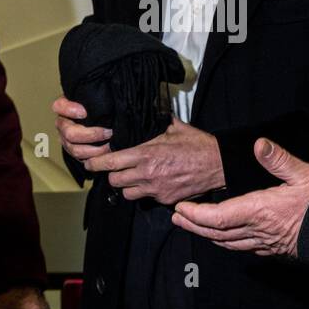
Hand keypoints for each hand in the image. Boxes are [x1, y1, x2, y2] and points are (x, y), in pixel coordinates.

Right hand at [53, 95, 111, 161]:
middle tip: (108, 132)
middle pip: (70, 133)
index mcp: (64, 107)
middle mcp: (63, 124)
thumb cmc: (97, 105)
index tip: (84, 112)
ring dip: (94, 149)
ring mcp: (66, 139)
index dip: (69, 110)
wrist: (101, 118)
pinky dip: (94, 157)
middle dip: (91, 134)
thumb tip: (101, 97)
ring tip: (109, 145)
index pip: (58, 106)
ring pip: (75, 149)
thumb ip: (93, 96)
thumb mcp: (93, 96)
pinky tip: (106, 153)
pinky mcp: (74, 151)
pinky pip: (81, 159)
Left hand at [84, 117, 224, 204]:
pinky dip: (146, 193)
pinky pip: (147, 199)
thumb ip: (155, 120)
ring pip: (127, 194)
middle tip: (115, 168)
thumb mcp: (174, 127)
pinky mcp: (165, 200)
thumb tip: (147, 108)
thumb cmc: (198, 144)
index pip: (110, 162)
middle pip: (114, 181)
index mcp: (146, 154)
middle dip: (111, 175)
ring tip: (133, 177)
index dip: (96, 163)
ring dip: (126, 186)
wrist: (219, 165)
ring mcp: (156, 190)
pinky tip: (153, 183)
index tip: (89, 162)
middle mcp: (147, 174)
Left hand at [171, 138, 308, 257]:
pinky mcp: (273, 249)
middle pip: (216, 233)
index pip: (217, 217)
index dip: (195, 214)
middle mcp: (257, 230)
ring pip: (227, 243)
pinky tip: (224, 237)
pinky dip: (225, 241)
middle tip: (177, 217)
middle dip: (193, 225)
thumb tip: (259, 144)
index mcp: (259, 211)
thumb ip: (279, 159)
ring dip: (206, 235)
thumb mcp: (303, 174)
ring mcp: (265, 243)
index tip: (180, 207)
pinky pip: (241, 248)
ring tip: (193, 226)